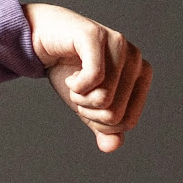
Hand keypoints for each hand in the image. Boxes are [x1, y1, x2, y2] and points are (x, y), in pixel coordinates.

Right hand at [23, 3, 151, 151]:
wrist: (41, 41)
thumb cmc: (68, 71)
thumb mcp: (88, 107)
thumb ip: (104, 128)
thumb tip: (112, 146)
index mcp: (141, 75)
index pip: (127, 122)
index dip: (101, 123)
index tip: (89, 103)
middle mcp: (136, 58)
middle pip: (115, 114)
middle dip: (88, 111)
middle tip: (80, 91)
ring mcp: (118, 45)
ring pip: (104, 99)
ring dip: (80, 98)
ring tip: (75, 81)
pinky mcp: (96, 36)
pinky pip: (93, 78)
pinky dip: (75, 86)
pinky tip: (71, 76)